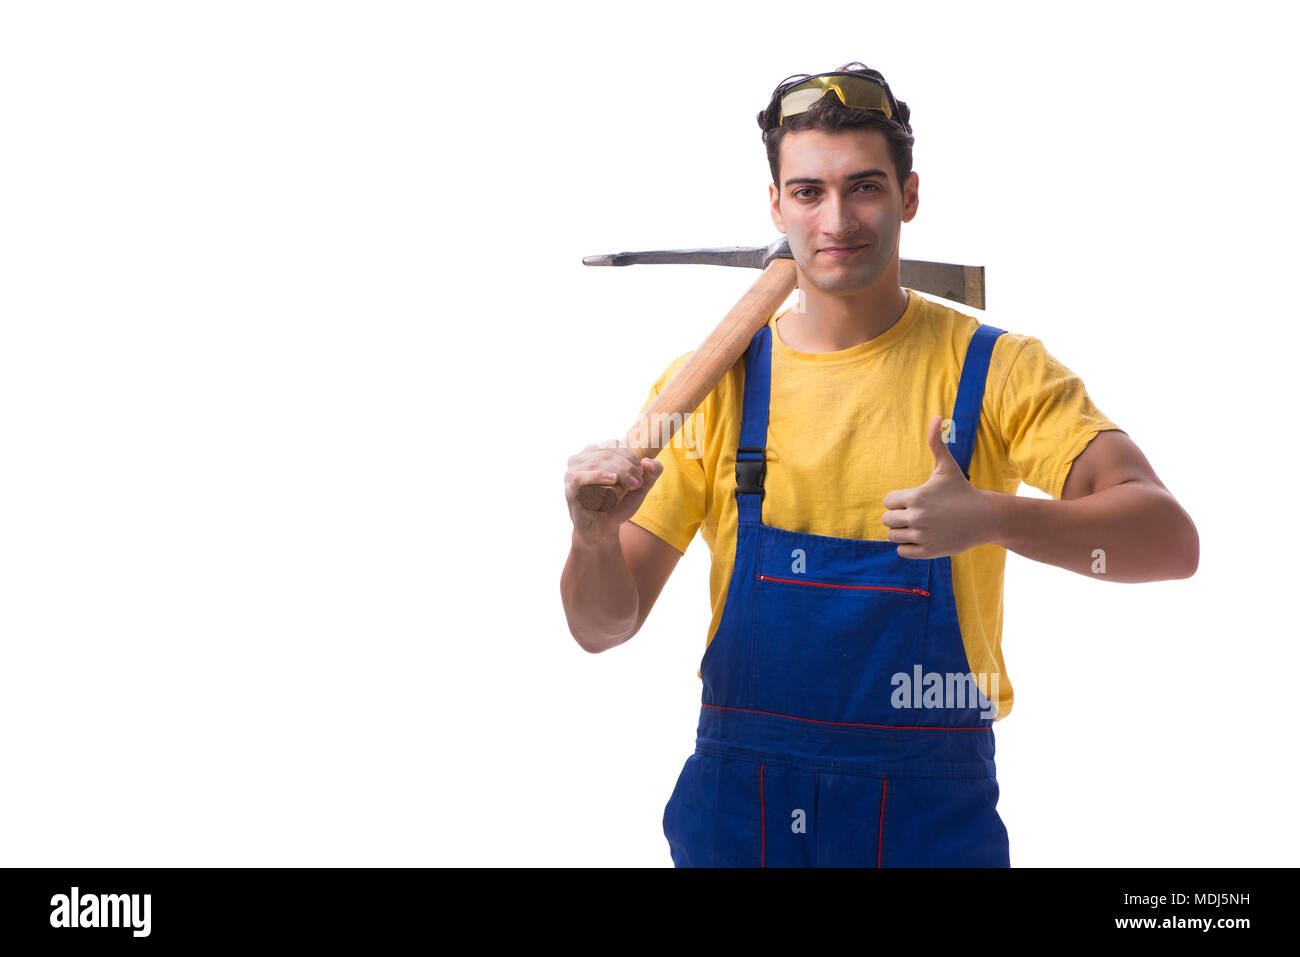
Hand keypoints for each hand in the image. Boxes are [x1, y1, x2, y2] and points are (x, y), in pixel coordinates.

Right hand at [564, 440, 663, 546]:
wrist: (603, 530)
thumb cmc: (618, 505)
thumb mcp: (639, 488)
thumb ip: (652, 473)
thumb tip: (648, 461)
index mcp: (594, 453)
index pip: (614, 445)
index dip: (630, 456)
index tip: (641, 473)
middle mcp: (580, 459)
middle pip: (607, 454)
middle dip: (627, 467)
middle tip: (638, 483)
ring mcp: (572, 473)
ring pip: (596, 463)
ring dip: (619, 472)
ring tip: (632, 485)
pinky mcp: (570, 489)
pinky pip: (581, 477)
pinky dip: (598, 476)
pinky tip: (612, 480)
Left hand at [881, 416, 998, 558]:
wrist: (985, 518)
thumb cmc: (963, 491)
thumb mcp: (947, 467)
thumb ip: (936, 443)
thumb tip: (937, 417)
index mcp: (916, 497)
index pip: (888, 501)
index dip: (898, 500)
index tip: (913, 500)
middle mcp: (917, 517)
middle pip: (887, 520)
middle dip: (897, 516)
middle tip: (914, 514)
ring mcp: (922, 535)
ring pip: (893, 536)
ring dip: (901, 532)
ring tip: (917, 526)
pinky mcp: (928, 551)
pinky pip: (902, 551)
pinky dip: (907, 546)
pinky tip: (921, 537)